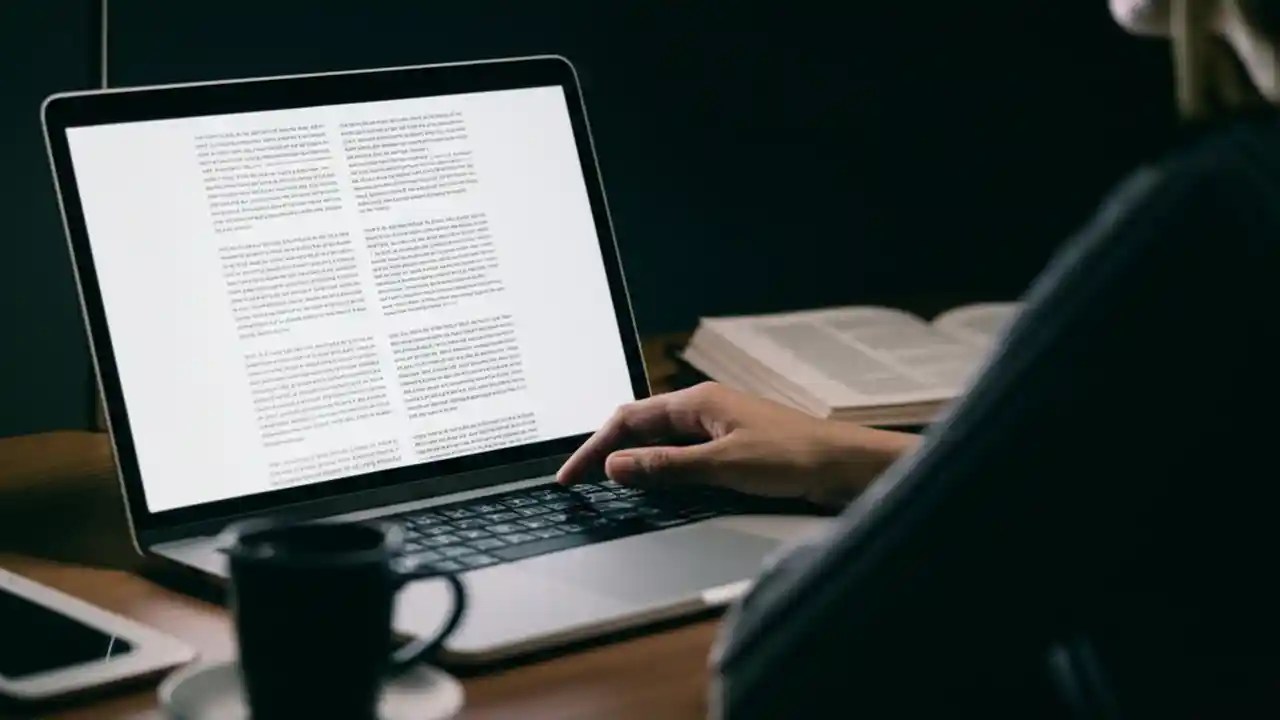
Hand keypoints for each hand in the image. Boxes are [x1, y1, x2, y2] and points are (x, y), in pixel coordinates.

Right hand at [556, 382, 918, 507]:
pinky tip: (654, 487)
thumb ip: (665, 467)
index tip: (572, 475)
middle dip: (607, 453)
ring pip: (661, 443)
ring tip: (606, 487)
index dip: (594, 447)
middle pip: (640, 428)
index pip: (628, 420)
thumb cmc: (793, 457)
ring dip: (632, 463)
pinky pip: (682, 456)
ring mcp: (717, 428)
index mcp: (697, 402)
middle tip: (580, 483)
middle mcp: (704, 410)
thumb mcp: (721, 465)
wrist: (844, 466)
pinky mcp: (731, 449)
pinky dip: (659, 470)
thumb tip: (616, 465)